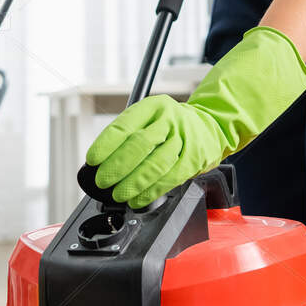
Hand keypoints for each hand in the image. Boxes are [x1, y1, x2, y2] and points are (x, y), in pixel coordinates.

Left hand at [83, 26, 305, 207]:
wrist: (212, 126)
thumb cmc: (172, 125)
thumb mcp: (151, 118)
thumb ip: (128, 134)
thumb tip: (100, 162)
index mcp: (153, 106)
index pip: (124, 125)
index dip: (106, 144)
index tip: (93, 160)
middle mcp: (169, 119)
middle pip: (139, 144)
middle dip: (117, 166)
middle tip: (102, 180)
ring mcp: (184, 139)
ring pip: (155, 164)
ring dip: (132, 183)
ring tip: (118, 194)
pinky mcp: (194, 159)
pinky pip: (169, 179)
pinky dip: (151, 192)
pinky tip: (138, 199)